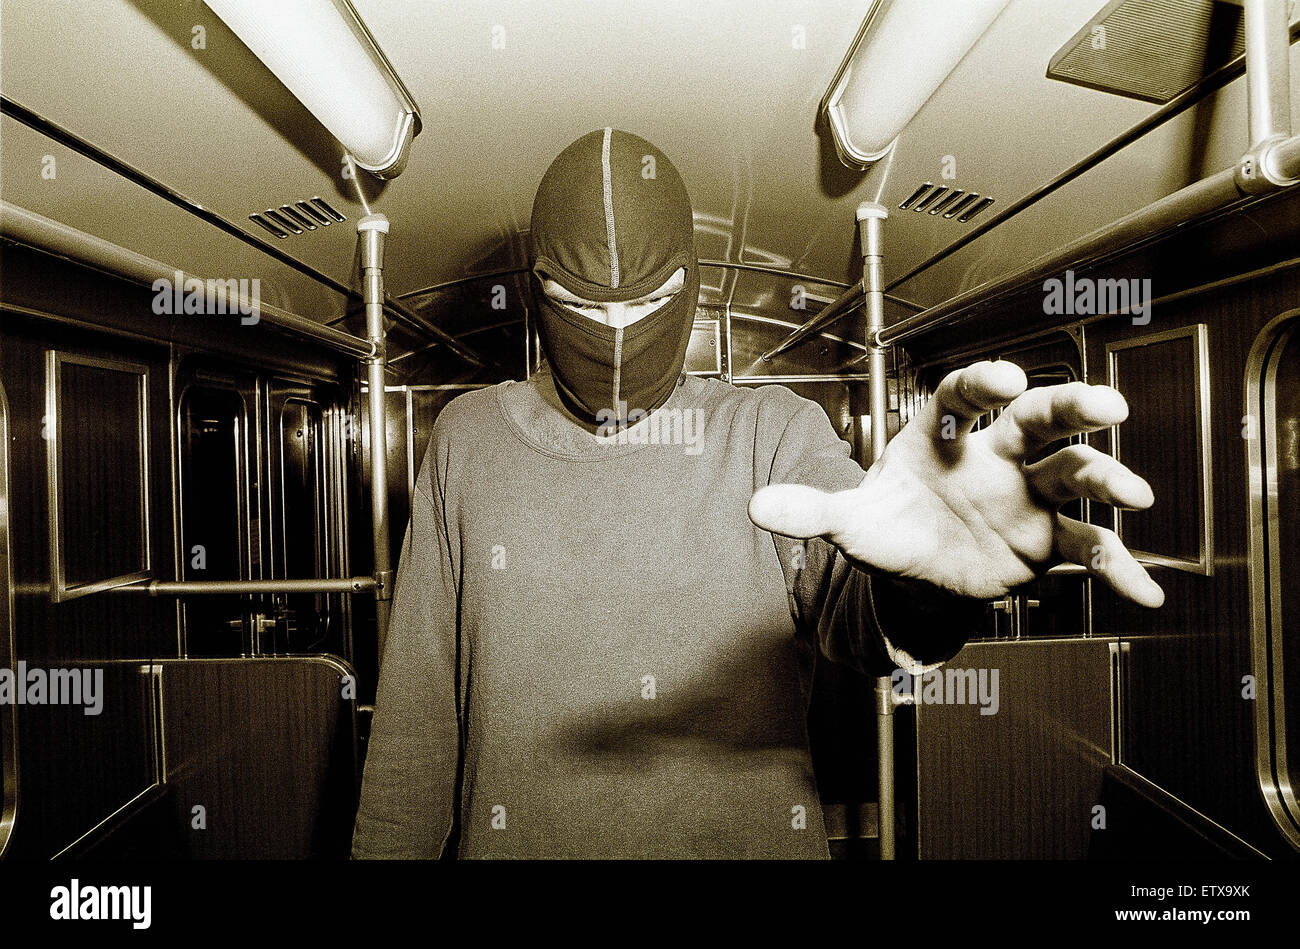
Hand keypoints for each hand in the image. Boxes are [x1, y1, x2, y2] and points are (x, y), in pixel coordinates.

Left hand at [747, 361, 1163, 606]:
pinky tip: (1144, 592)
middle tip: (1105, 404)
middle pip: (1039, 418)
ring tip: (1134, 495)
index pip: (964, 396)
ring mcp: (1028, 496)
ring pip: (1073, 474)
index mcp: (944, 436)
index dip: (984, 384)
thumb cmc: (889, 526)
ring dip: (1105, 479)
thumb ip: (811, 509)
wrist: (919, 571)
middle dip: (1071, 407)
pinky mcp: (1047, 542)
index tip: (1005, 378)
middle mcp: (995, 456)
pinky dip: (1119, 569)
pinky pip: (1088, 549)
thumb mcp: (850, 520)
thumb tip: (757, 505)